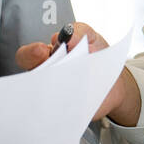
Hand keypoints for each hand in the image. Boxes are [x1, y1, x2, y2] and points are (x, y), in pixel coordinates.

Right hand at [13, 23, 139, 122]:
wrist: (115, 83)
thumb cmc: (97, 57)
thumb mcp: (90, 37)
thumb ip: (79, 31)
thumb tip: (66, 35)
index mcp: (48, 56)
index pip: (28, 55)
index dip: (30, 53)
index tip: (41, 50)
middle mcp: (46, 76)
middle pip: (30, 77)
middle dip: (37, 72)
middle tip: (52, 66)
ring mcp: (54, 95)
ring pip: (43, 95)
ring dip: (53, 88)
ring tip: (70, 81)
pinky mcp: (65, 111)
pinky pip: (59, 112)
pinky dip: (65, 105)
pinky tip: (77, 97)